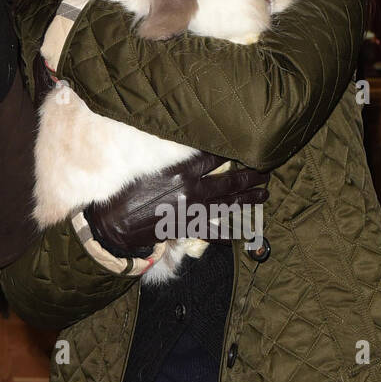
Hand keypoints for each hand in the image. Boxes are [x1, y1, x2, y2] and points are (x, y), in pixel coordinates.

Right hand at [84, 150, 268, 256]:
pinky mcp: (188, 229)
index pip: (214, 158)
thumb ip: (173, 162)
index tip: (245, 150)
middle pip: (229, 182)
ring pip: (228, 205)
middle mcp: (192, 190)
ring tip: (264, 195)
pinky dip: (228, 231)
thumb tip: (192, 153)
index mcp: (182, 171)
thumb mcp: (150, 169)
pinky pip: (213, 230)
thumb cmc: (127, 192)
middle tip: (266, 172)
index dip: (231, 154)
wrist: (114, 223)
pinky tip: (241, 230)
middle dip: (250, 177)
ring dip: (248, 200)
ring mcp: (193, 212)